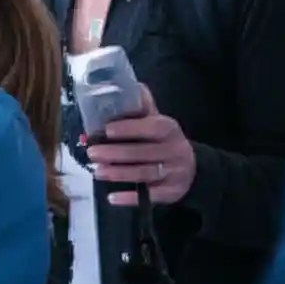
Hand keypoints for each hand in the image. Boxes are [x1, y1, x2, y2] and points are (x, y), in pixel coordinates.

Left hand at [84, 86, 196, 205]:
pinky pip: (148, 197)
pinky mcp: (171, 193)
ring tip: (96, 171)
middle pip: (142, 153)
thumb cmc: (163, 140)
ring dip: (117, 174)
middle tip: (92, 153)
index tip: (107, 129)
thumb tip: (128, 85)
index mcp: (169, 129)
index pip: (151, 128)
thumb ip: (142, 107)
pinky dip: (129, 198)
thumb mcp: (158, 121)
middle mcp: (175, 151)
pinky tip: (111, 196)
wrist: (192, 167)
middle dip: (114, 154)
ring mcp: (174, 174)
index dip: (129, 128)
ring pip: (143, 175)